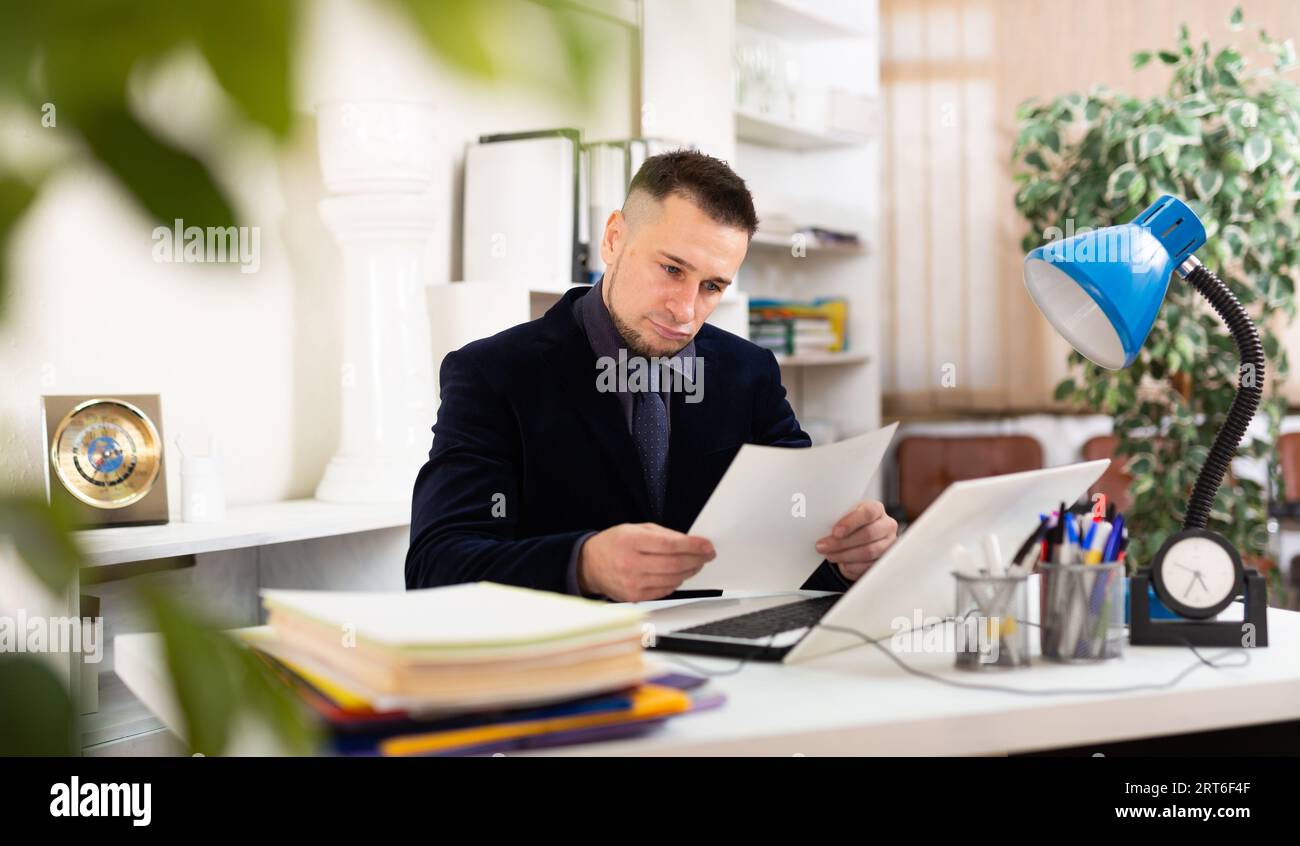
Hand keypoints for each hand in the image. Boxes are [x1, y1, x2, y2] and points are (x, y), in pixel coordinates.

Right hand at [578, 523, 715, 601]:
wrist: (590, 565)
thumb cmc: (614, 544)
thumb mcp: (635, 529)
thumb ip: (663, 535)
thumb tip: (690, 543)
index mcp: (630, 541)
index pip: (670, 545)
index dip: (693, 546)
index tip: (707, 546)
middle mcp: (631, 563)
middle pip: (674, 564)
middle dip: (696, 559)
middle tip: (707, 555)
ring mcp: (632, 583)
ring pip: (673, 579)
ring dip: (689, 571)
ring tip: (695, 563)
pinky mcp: (635, 597)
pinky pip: (665, 591)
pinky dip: (676, 582)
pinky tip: (679, 574)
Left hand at [815, 500, 897, 581]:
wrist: (858, 538)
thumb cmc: (850, 524)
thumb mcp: (844, 516)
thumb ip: (836, 517)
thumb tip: (816, 521)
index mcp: (876, 509)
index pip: (867, 512)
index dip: (850, 522)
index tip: (835, 531)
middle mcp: (886, 525)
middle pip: (868, 534)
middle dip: (842, 542)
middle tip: (823, 546)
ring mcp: (888, 543)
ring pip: (868, 552)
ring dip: (845, 555)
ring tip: (830, 555)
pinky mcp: (884, 560)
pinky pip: (869, 566)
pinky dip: (852, 566)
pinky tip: (841, 564)